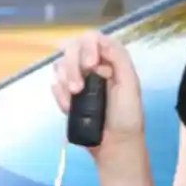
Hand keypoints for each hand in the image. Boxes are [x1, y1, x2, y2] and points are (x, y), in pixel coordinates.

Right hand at [51, 30, 145, 163]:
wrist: (114, 145)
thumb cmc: (127, 116)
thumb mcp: (131, 84)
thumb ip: (119, 58)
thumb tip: (100, 40)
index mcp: (109, 60)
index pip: (91, 39)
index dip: (87, 47)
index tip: (91, 65)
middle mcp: (92, 66)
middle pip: (71, 48)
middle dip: (71, 66)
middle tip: (78, 89)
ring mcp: (78, 79)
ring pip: (60, 65)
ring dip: (65, 80)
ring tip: (74, 99)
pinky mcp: (67, 95)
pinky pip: (55, 85)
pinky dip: (59, 95)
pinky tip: (69, 107)